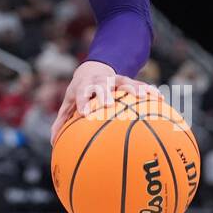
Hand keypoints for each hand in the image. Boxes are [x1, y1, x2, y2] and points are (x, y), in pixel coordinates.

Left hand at [49, 60, 163, 144]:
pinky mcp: (127, 81)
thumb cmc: (79, 94)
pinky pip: (139, 85)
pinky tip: (159, 98)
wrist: (91, 70)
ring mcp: (114, 80)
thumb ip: (62, 121)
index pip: (81, 93)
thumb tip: (53, 142)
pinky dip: (148, 90)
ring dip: (133, 88)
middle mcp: (98, 81)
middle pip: (102, 85)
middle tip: (109, 103)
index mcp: (83, 87)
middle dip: (105, 93)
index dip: (83, 102)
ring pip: (124, 81)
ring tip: (143, 97)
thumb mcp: (68, 104)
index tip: (85, 113)